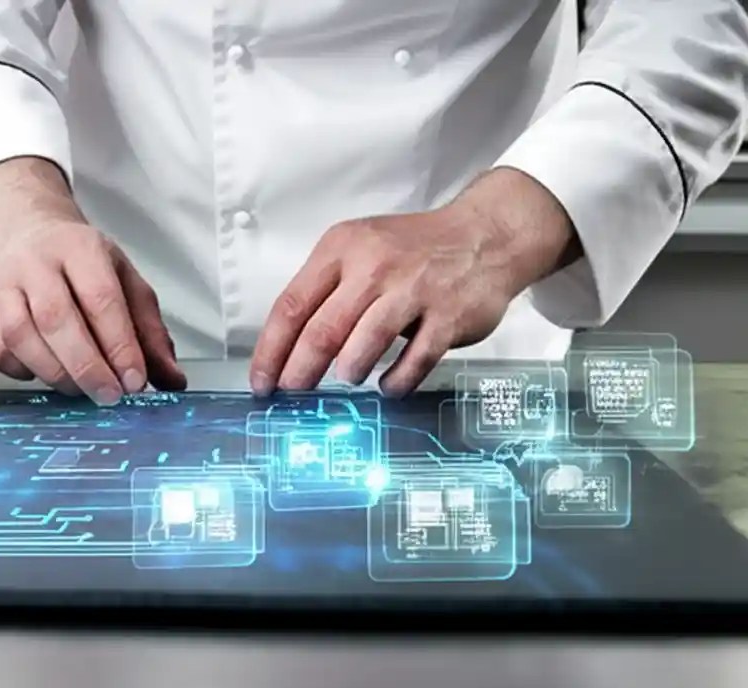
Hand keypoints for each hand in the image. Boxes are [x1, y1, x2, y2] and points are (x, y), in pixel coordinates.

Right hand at [0, 219, 186, 403]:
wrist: (26, 234)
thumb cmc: (81, 264)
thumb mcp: (125, 282)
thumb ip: (150, 332)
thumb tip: (172, 380)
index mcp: (80, 248)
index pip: (101, 298)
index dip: (119, 344)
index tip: (134, 380)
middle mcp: (35, 263)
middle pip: (56, 318)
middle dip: (87, 366)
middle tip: (109, 395)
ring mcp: (2, 286)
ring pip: (20, 336)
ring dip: (55, 372)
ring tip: (81, 389)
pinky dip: (23, 372)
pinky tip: (46, 373)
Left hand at [249, 168, 576, 397]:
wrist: (485, 235)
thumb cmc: (415, 249)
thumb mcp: (360, 249)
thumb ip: (326, 290)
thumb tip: (287, 348)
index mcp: (342, 249)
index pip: (291, 306)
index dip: (270, 351)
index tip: (262, 380)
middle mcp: (374, 267)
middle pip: (321, 332)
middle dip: (300, 372)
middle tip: (294, 392)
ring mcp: (412, 291)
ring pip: (362, 346)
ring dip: (349, 371)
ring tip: (348, 377)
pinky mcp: (447, 317)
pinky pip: (413, 361)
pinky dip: (395, 381)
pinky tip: (389, 383)